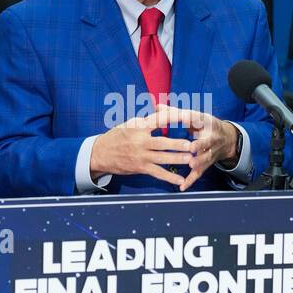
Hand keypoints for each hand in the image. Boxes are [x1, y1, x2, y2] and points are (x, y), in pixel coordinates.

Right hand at [89, 106, 234, 188]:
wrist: (100, 153)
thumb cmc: (117, 135)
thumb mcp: (130, 123)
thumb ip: (147, 120)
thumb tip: (163, 111)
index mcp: (139, 127)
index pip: (160, 120)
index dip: (174, 118)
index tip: (188, 118)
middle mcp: (140, 141)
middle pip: (163, 142)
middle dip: (178, 144)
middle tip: (193, 145)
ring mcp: (141, 156)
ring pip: (162, 158)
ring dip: (177, 159)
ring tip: (191, 159)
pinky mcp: (140, 167)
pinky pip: (157, 173)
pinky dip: (169, 177)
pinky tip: (180, 180)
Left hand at [175, 109, 239, 191]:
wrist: (227, 139)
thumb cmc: (204, 125)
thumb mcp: (194, 116)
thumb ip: (174, 113)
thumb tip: (157, 106)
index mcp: (206, 122)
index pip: (198, 119)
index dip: (191, 119)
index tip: (183, 117)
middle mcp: (211, 137)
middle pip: (207, 141)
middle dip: (200, 144)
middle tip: (191, 147)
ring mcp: (210, 151)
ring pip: (205, 158)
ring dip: (199, 161)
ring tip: (191, 164)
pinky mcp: (207, 163)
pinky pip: (200, 172)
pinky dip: (191, 180)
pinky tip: (182, 186)